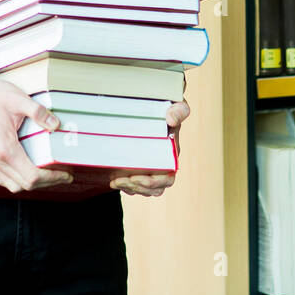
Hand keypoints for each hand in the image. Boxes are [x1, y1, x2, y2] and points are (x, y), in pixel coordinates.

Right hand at [0, 67, 73, 193]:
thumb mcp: (19, 100)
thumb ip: (39, 113)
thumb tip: (55, 125)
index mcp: (5, 149)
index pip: (32, 176)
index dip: (52, 178)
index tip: (65, 174)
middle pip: (25, 185)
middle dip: (48, 182)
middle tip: (63, 174)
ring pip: (13, 185)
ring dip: (32, 183)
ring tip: (48, 174)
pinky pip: (2, 179)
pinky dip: (16, 180)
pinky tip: (26, 170)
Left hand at [111, 77, 189, 197]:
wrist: (150, 106)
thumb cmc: (167, 105)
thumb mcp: (175, 104)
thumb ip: (179, 110)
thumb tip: (171, 119)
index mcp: (172, 153)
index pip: (168, 176)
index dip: (153, 182)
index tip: (135, 177)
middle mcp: (165, 164)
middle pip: (157, 188)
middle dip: (139, 188)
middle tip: (120, 180)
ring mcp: (154, 167)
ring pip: (148, 190)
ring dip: (132, 188)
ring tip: (115, 181)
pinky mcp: (143, 167)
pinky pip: (138, 186)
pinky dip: (127, 186)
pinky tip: (115, 180)